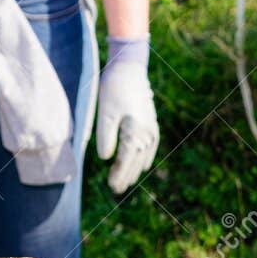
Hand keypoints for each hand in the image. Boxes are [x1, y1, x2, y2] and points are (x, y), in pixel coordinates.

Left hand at [95, 37, 158, 194]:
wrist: (130, 67)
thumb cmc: (114, 88)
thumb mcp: (105, 113)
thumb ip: (105, 138)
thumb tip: (107, 159)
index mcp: (135, 133)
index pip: (126, 161)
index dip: (119, 175)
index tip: (112, 186)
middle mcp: (147, 134)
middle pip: (135, 162)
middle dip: (126, 176)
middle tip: (116, 190)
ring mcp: (151, 129)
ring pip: (143, 156)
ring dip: (135, 169)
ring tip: (127, 181)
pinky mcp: (152, 122)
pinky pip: (151, 147)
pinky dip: (145, 157)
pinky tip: (142, 164)